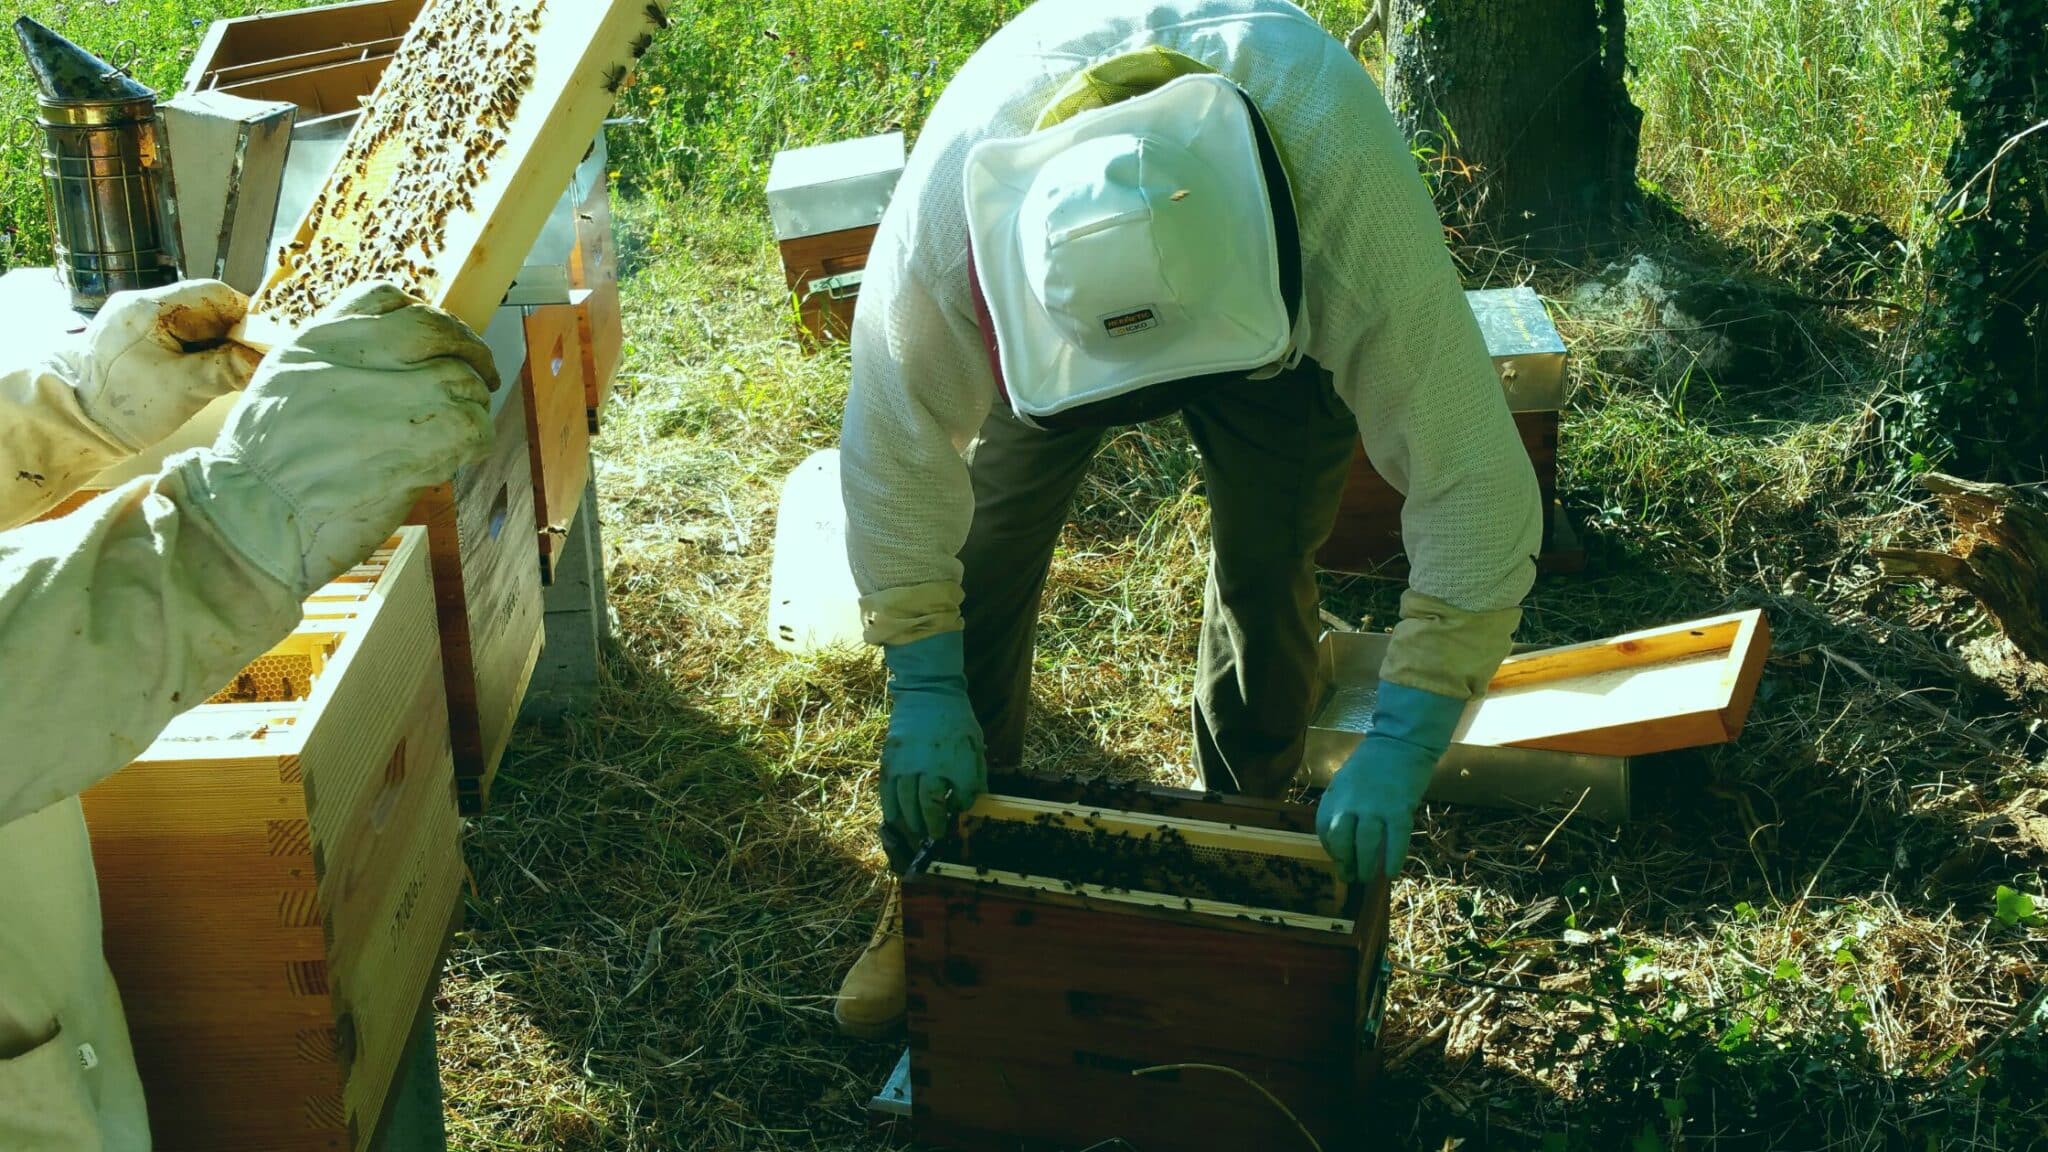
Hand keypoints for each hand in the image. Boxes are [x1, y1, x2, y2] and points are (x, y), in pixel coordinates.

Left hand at [74, 280, 261, 450]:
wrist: (74, 423)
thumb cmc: (125, 407)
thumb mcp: (184, 389)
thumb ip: (228, 369)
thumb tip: (267, 358)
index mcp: (151, 306)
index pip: (216, 294)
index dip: (245, 317)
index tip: (260, 345)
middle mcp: (141, 302)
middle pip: (206, 307)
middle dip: (230, 334)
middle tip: (242, 365)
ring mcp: (134, 318)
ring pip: (194, 322)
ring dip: (213, 345)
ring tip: (217, 373)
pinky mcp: (132, 336)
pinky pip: (177, 334)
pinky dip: (194, 351)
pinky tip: (196, 373)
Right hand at [172, 282, 498, 595]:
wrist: (250, 514)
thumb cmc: (262, 468)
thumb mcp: (287, 385)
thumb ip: (341, 368)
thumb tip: (402, 372)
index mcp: (321, 336)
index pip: (387, 297)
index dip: (422, 315)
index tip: (436, 342)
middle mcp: (358, 354)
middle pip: (438, 330)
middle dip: (467, 352)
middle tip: (480, 377)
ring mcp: (395, 393)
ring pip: (464, 380)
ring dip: (471, 404)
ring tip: (460, 428)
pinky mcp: (424, 439)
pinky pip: (474, 427)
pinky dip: (474, 442)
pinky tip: (454, 459)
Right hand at [880, 631, 986, 843]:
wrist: (928, 692)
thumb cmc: (956, 720)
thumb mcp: (975, 743)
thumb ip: (976, 773)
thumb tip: (971, 801)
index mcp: (958, 761)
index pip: (961, 796)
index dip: (960, 809)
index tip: (958, 812)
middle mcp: (932, 764)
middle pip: (930, 805)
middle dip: (933, 825)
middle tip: (934, 836)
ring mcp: (907, 762)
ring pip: (907, 801)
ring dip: (912, 821)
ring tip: (917, 832)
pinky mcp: (890, 758)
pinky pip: (887, 789)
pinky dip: (890, 807)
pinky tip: (895, 819)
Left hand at [1316, 680, 1466, 882]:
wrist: (1399, 743)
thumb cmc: (1372, 766)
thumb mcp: (1346, 783)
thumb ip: (1343, 808)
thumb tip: (1346, 844)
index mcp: (1335, 796)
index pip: (1325, 830)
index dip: (1332, 850)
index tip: (1341, 861)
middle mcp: (1350, 803)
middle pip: (1341, 840)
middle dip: (1346, 863)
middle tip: (1353, 877)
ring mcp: (1375, 807)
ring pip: (1367, 844)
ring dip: (1367, 866)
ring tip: (1370, 878)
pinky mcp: (1399, 809)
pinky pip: (1396, 840)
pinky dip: (1394, 858)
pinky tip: (1392, 872)